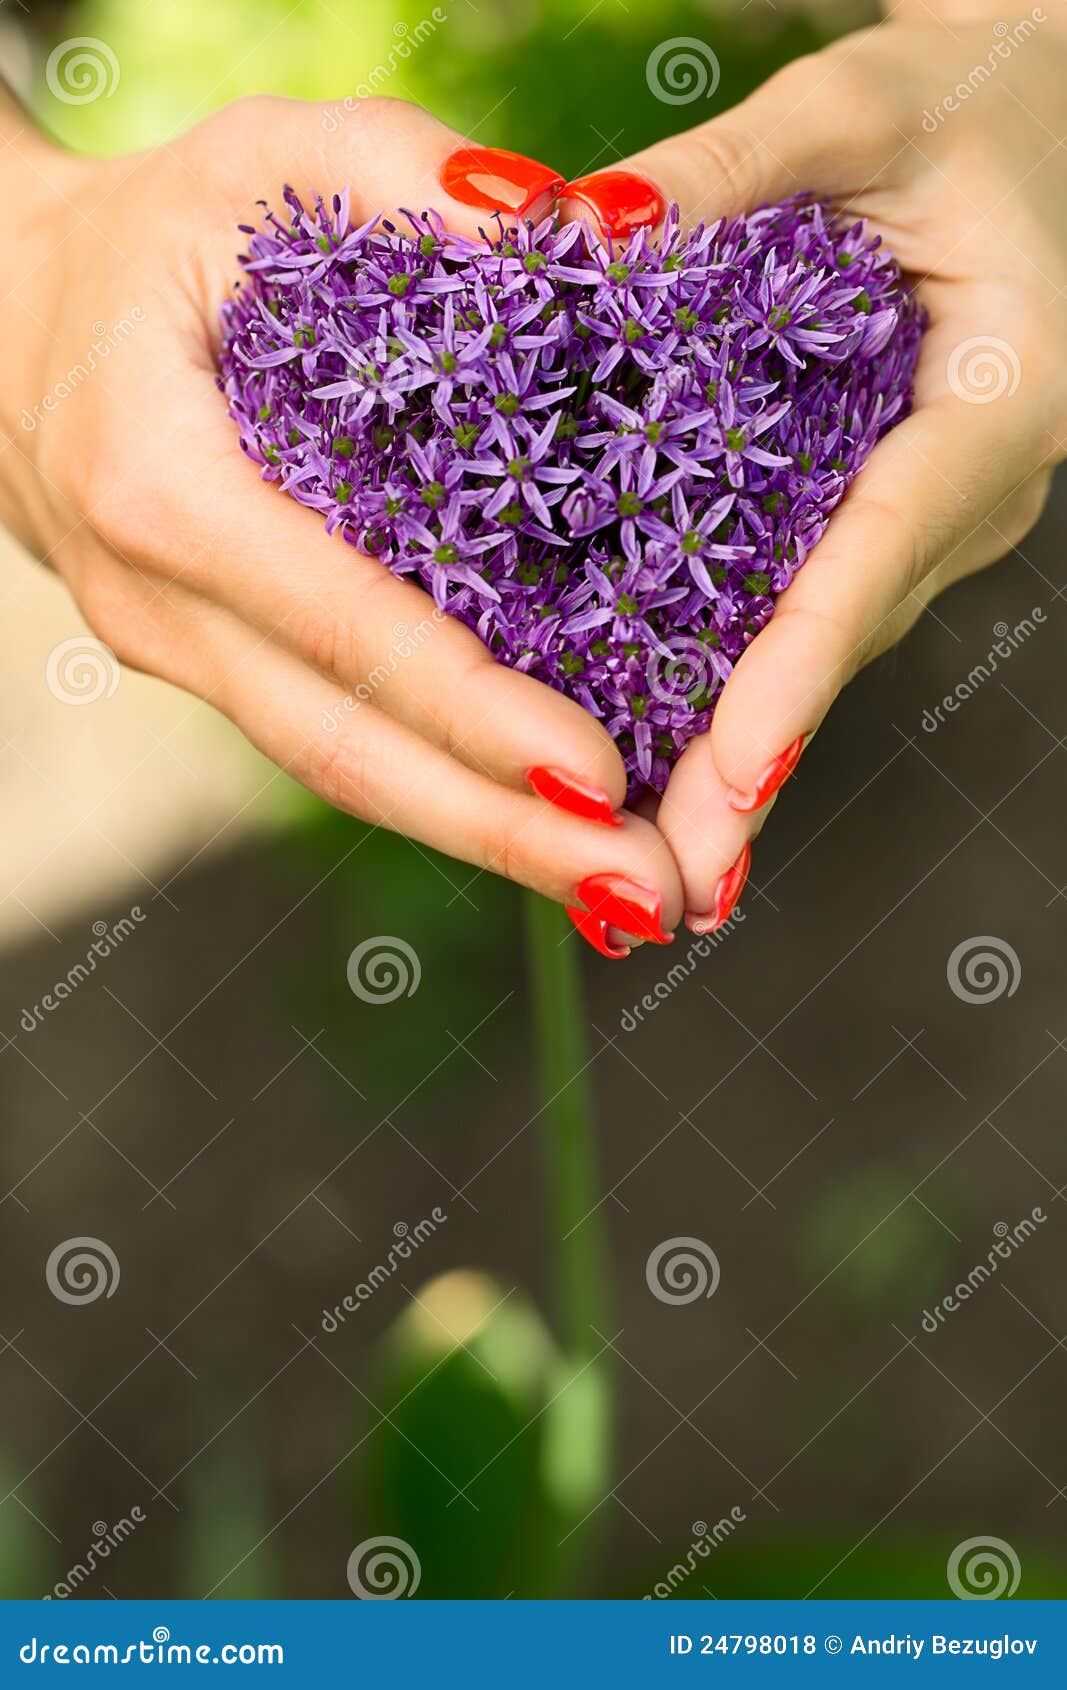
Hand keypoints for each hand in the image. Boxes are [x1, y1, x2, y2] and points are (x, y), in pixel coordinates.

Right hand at [0, 91, 687, 948]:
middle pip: (345, 749)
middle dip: (499, 832)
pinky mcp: (209, 665)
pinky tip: (541, 825)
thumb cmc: (149, 236)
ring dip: (481, 840)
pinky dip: (438, 791)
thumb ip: (405, 178)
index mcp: (164, 487)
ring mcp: (174, 651)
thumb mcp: (261, 158)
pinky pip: (330, 739)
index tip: (599, 772)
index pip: (340, 625)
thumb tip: (575, 238)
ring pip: (336, 769)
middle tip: (640, 892)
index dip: (471, 709)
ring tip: (618, 891)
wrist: (4, 323)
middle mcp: (160, 602)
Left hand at [560, 0, 1066, 929]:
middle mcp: (968, 493)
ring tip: (649, 872)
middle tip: (671, 889)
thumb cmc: (966, 104)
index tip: (735, 773)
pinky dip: (739, 691)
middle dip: (752, 768)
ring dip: (739, 760)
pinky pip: (806, 612)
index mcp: (993, 405)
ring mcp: (930, 520)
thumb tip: (568, 235)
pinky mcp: (885, 518)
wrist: (1034, 123)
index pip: (881, 549)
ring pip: (823, 649)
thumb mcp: (856, 110)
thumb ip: (726, 173)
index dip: (802, 666)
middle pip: (842, 641)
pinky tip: (665, 773)